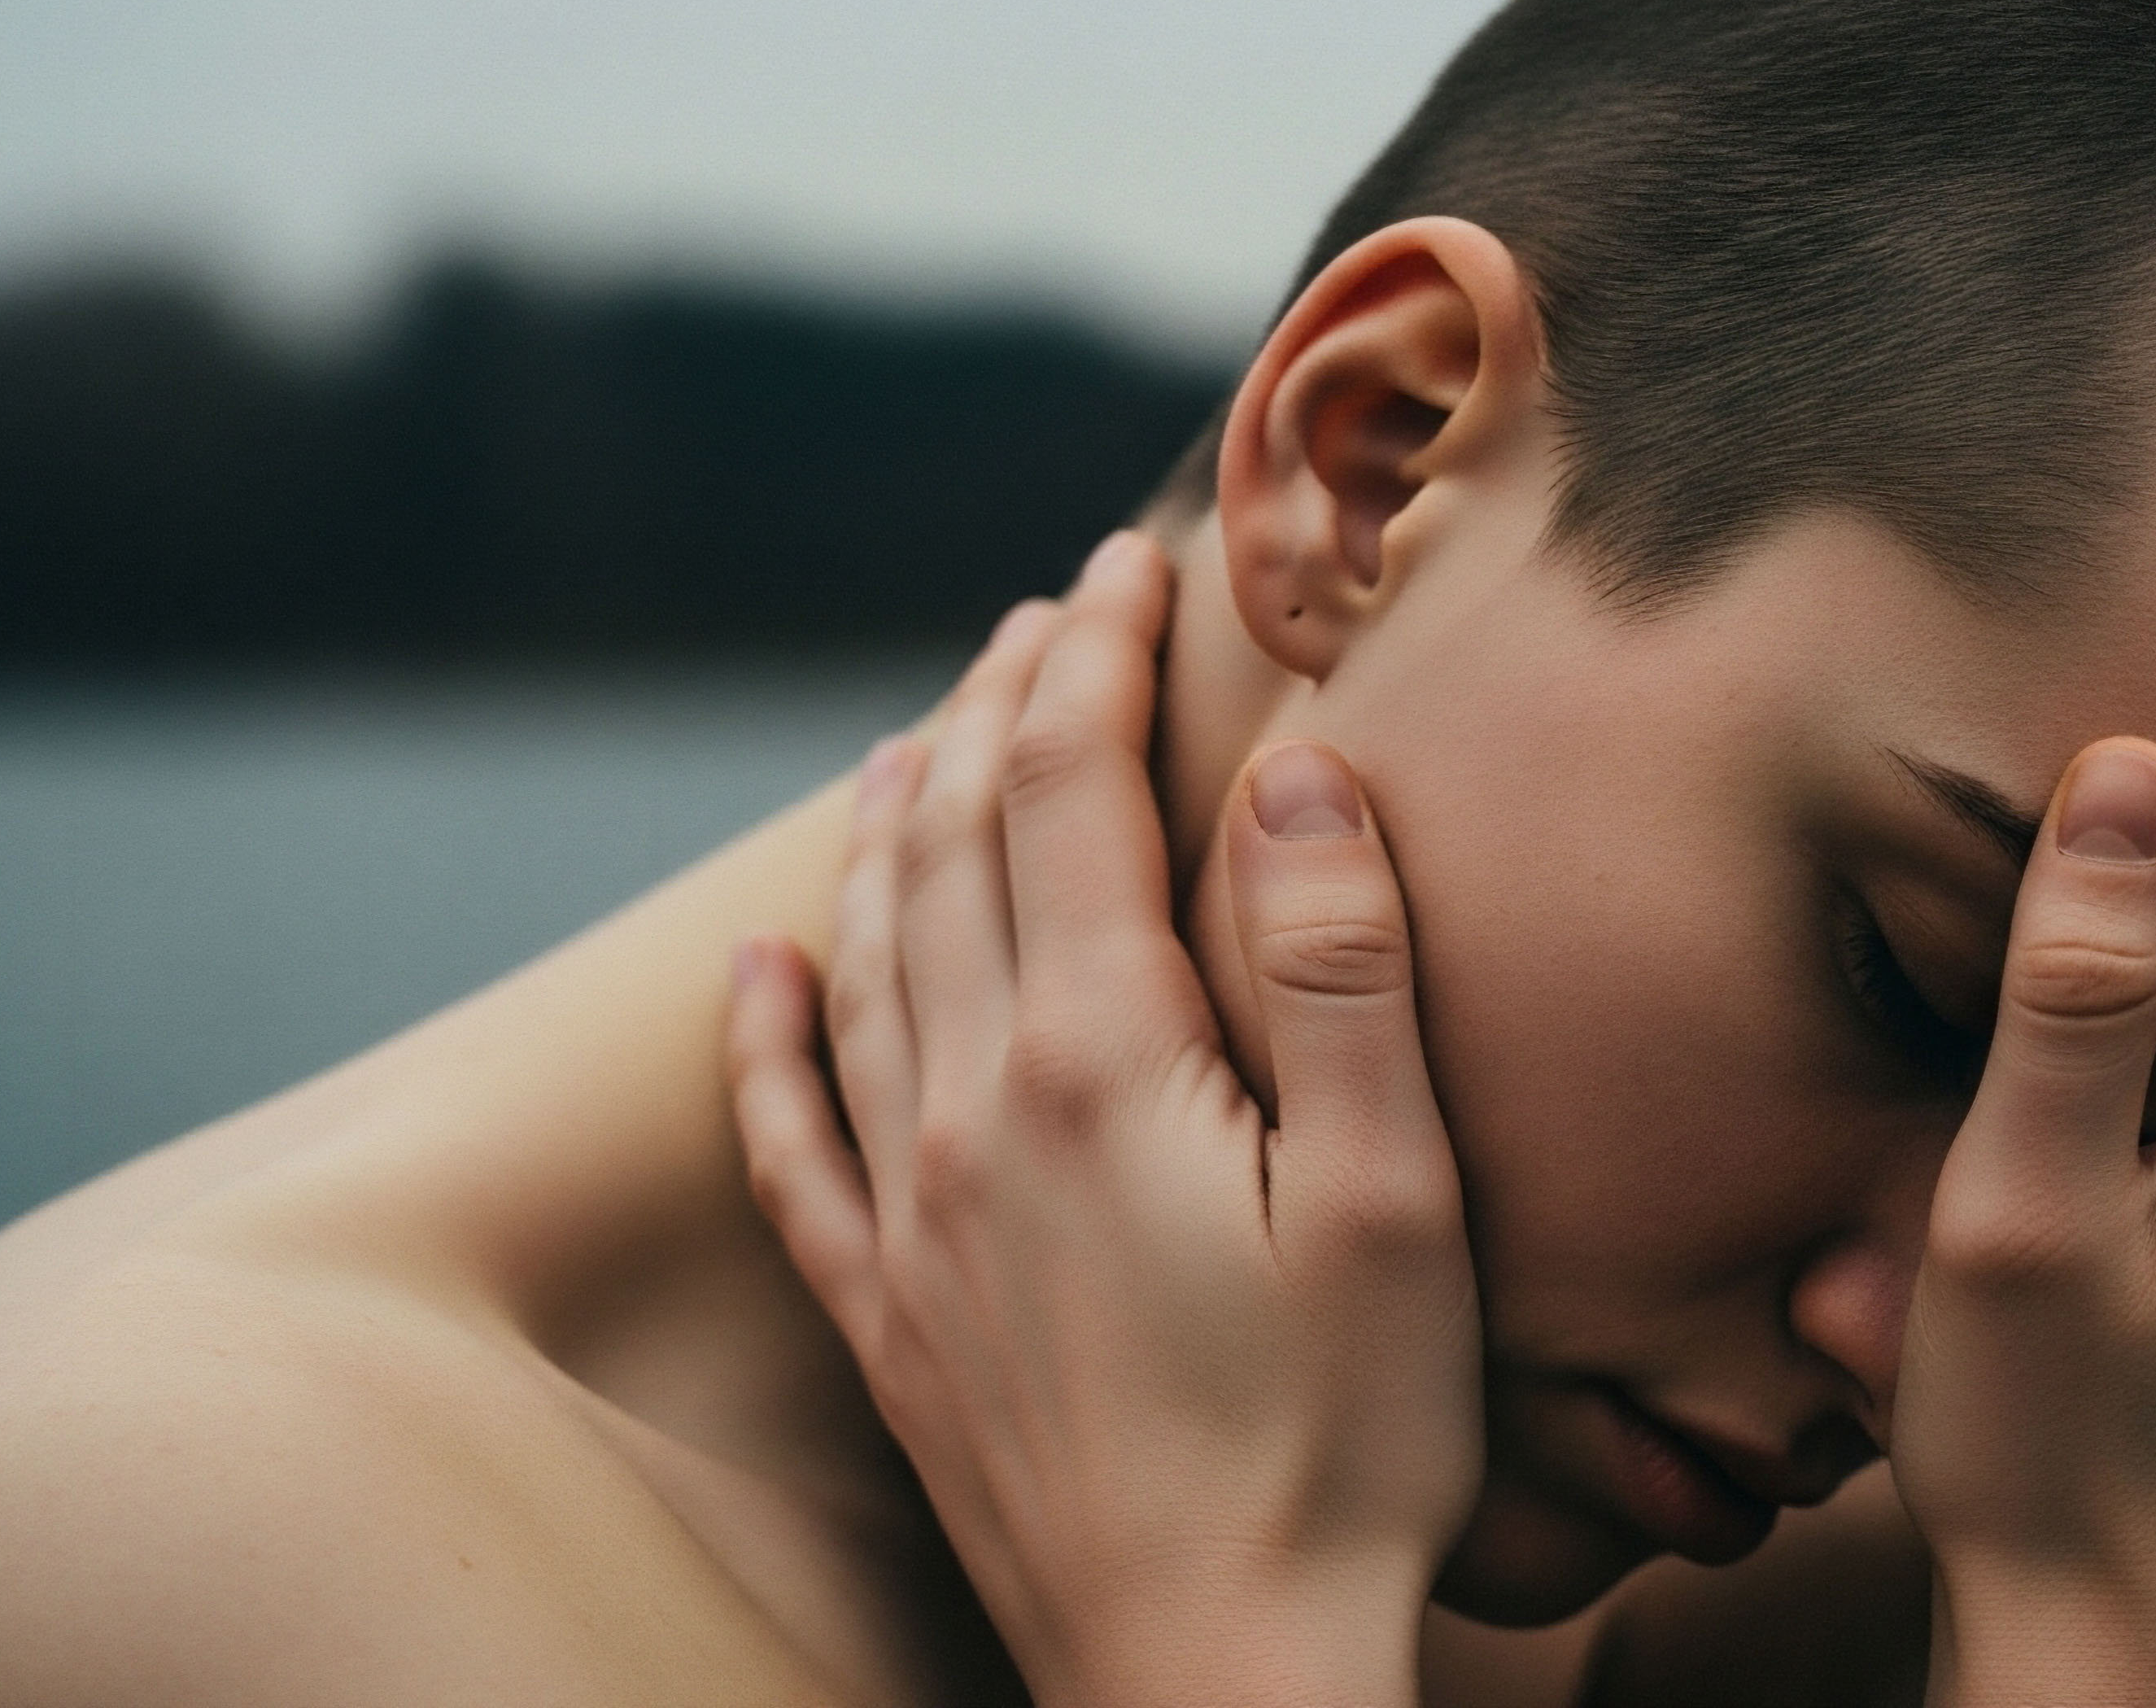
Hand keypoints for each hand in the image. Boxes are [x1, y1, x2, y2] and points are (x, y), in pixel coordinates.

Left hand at [724, 532, 1481, 1707]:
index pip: (1070, 793)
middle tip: (1043, 610)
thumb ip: (1343, 972)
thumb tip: (1293, 767)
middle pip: (960, 846)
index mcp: (1103, 1064)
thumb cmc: (1345, 1450)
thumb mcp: (1397, 1201)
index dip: (1093, 655)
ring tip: (917, 739)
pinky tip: (758, 966)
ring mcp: (910, 1217)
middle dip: (1000, 702)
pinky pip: (788, 1135)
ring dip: (892, 827)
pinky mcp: (887, 1313)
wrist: (1214, 1678)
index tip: (1126, 560)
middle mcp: (974, 1114)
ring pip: (866, 959)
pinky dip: (766, 1030)